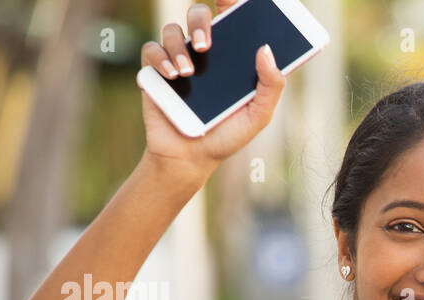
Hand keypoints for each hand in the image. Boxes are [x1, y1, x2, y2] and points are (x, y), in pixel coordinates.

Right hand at [138, 2, 285, 180]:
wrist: (191, 159)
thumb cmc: (227, 136)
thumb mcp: (258, 115)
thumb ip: (270, 85)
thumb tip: (266, 49)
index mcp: (231, 56)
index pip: (231, 16)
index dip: (231, 0)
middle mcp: (203, 53)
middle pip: (198, 14)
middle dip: (201, 21)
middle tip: (207, 45)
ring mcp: (177, 59)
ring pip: (173, 30)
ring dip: (179, 46)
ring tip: (188, 72)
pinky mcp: (155, 71)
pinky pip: (152, 50)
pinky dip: (161, 58)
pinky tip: (171, 75)